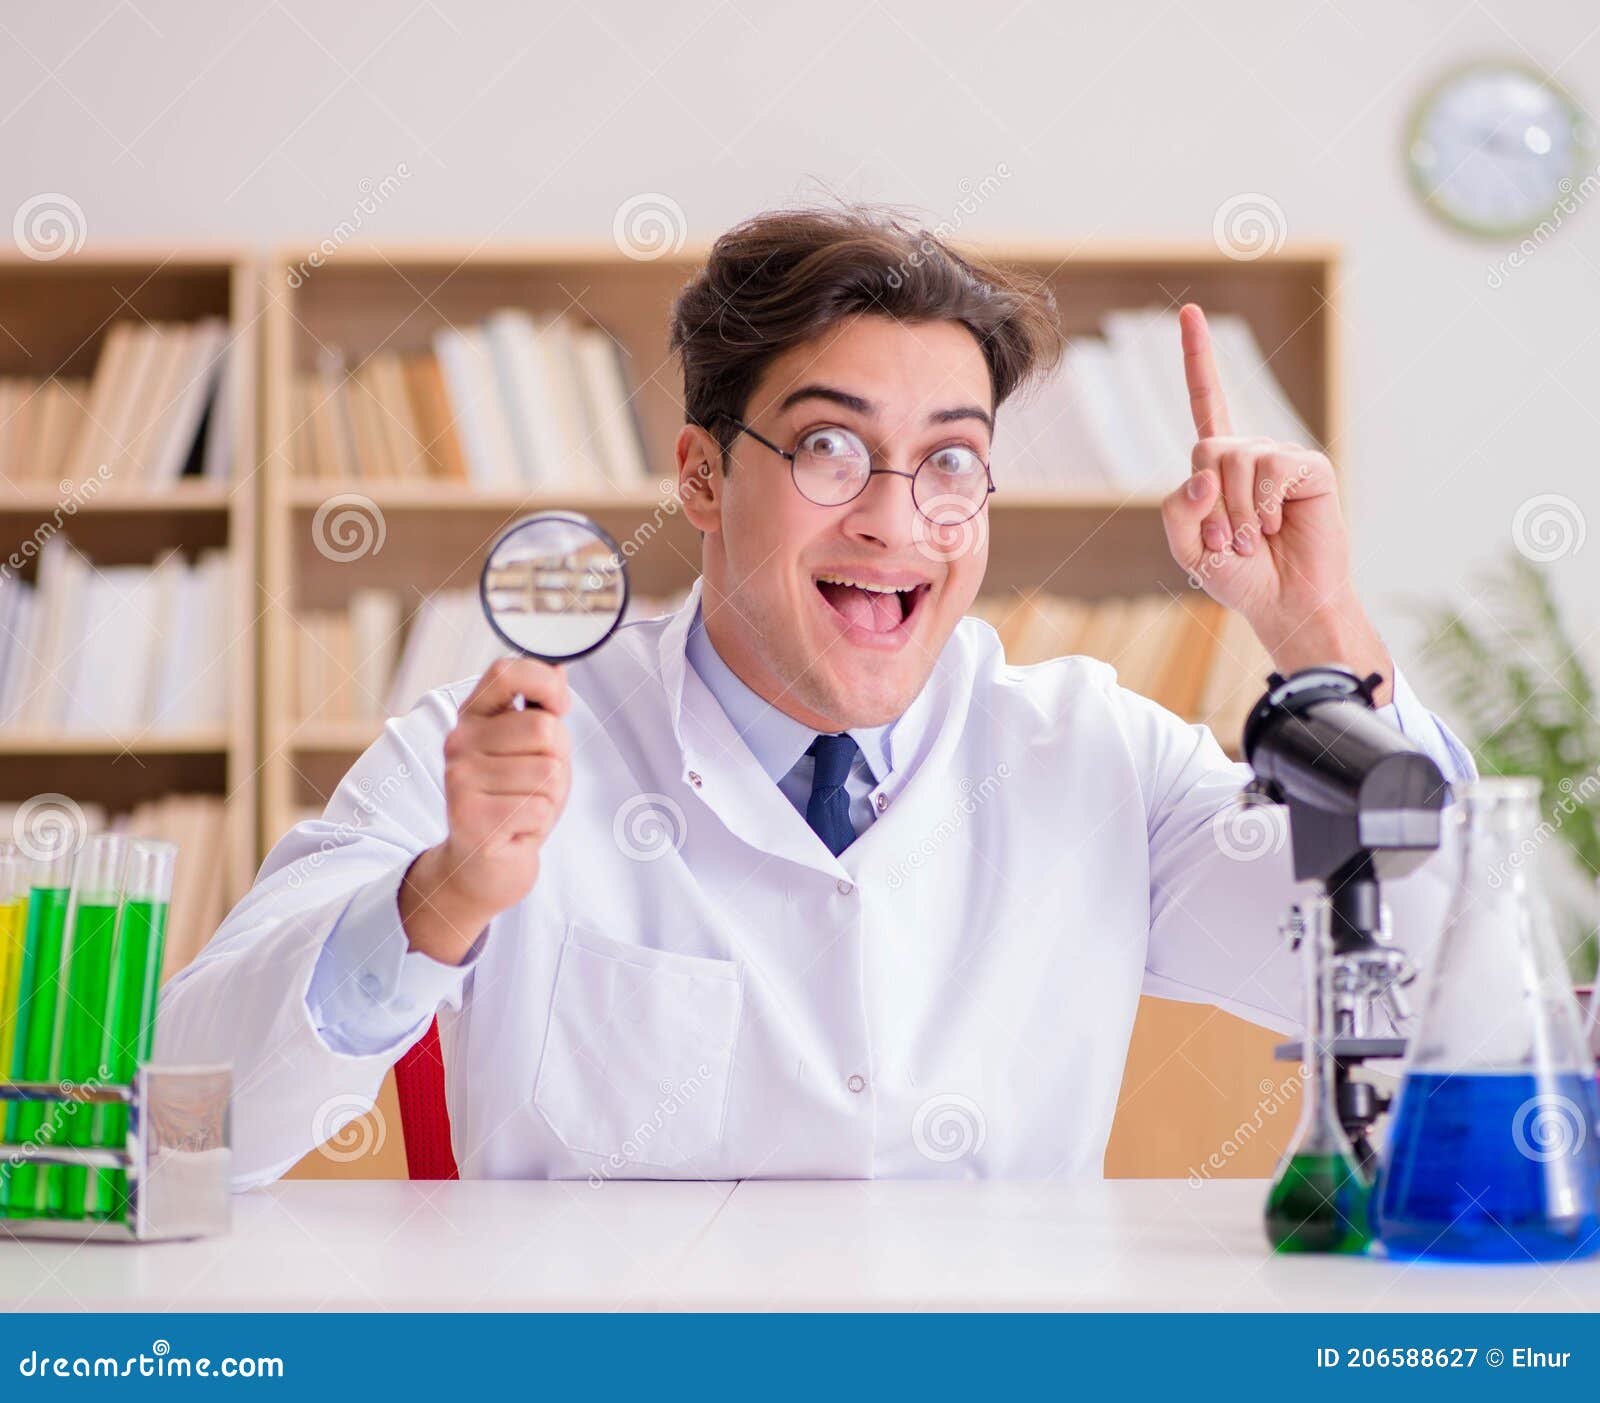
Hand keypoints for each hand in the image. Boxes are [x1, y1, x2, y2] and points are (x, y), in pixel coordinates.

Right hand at [400, 657, 572, 965]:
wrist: (484, 865)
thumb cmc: (514, 801)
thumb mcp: (532, 751)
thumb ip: (541, 711)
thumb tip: (559, 668)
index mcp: (473, 716)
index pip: (507, 671)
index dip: (546, 684)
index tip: (559, 707)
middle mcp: (459, 742)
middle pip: (544, 729)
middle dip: (559, 759)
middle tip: (537, 784)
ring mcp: (460, 779)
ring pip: (548, 773)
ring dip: (551, 797)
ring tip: (524, 808)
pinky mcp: (469, 817)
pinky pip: (540, 807)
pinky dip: (540, 823)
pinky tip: (516, 829)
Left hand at [1160, 303, 1391, 700]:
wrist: (1283, 601)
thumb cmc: (1239, 575)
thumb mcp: (1188, 546)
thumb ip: (1179, 508)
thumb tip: (1206, 472)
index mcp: (1220, 465)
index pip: (1208, 401)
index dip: (1198, 358)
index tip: (1190, 312)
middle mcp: (1251, 453)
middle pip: (1207, 446)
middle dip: (1209, 502)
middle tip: (1227, 540)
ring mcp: (1282, 457)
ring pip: (1236, 460)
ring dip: (1234, 511)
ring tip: (1250, 540)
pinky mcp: (1309, 467)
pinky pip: (1271, 469)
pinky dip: (1262, 504)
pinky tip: (1275, 525)